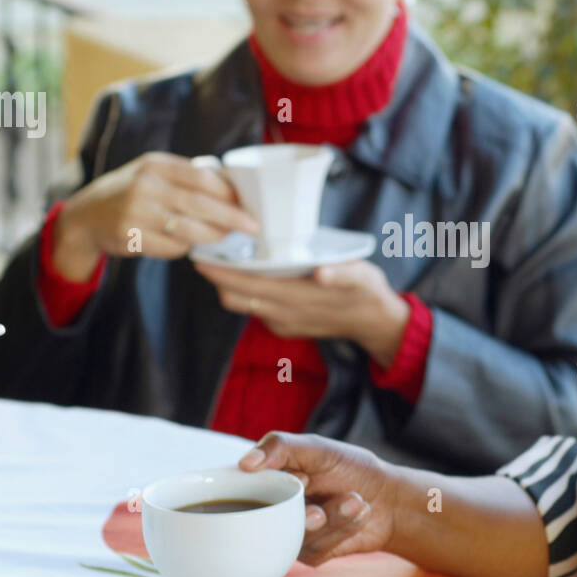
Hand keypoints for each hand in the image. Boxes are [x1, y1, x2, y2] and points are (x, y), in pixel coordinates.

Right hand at [53, 152, 258, 279]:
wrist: (87, 216)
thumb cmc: (131, 192)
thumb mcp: (152, 173)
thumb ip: (185, 176)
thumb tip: (231, 188)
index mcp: (155, 165)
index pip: (201, 176)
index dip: (227, 191)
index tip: (246, 203)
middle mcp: (145, 186)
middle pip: (199, 204)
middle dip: (231, 218)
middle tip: (252, 227)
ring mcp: (136, 212)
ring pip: (188, 229)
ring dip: (212, 236)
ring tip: (226, 238)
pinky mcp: (130, 236)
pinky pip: (171, 247)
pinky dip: (185, 247)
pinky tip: (189, 245)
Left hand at [193, 259, 411, 366]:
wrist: (375, 324)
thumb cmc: (366, 292)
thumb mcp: (362, 277)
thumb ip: (342, 273)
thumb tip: (322, 272)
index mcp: (297, 298)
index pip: (246, 286)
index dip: (221, 273)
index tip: (201, 256)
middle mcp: (284, 315)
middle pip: (234, 298)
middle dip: (217, 277)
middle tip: (206, 250)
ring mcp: (282, 323)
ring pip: (242, 304)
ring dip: (229, 284)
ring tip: (223, 257)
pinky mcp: (284, 326)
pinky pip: (255, 309)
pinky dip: (245, 292)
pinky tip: (250, 272)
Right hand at [240, 432, 398, 565]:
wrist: (387, 498)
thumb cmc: (350, 469)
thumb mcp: (316, 448)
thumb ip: (281, 448)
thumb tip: (246, 463)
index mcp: (268, 481)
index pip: (241, 489)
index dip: (266, 489)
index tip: (303, 480)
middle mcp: (274, 509)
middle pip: (267, 520)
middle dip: (303, 513)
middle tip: (321, 509)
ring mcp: (290, 534)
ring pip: (296, 534)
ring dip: (332, 517)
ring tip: (355, 501)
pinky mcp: (310, 554)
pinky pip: (317, 548)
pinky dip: (343, 527)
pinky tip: (359, 512)